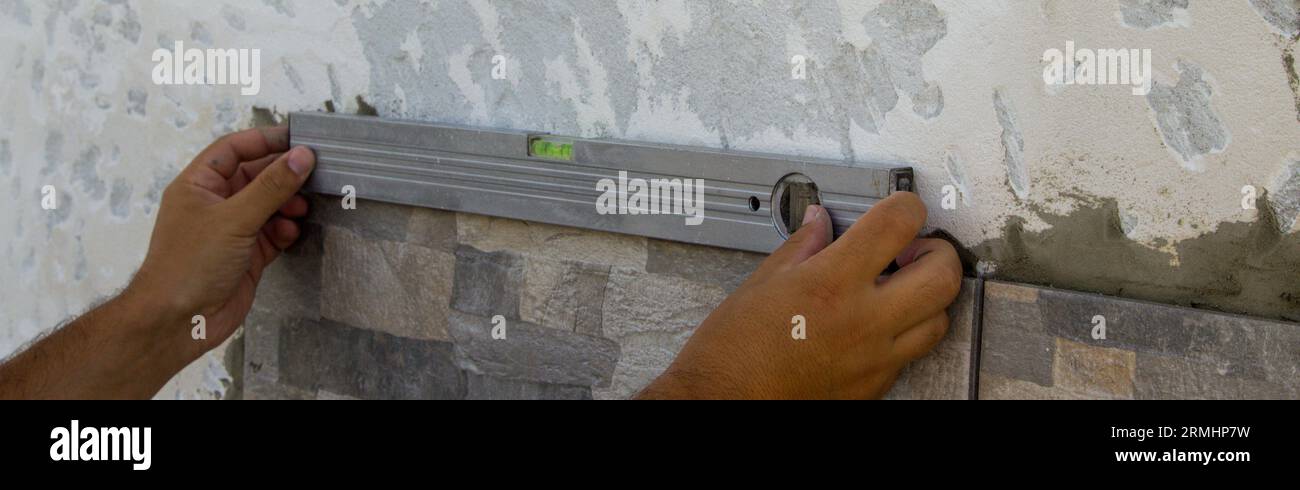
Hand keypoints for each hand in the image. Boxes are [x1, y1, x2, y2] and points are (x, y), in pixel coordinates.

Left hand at [127, 126, 315, 364]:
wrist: (179, 320)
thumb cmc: (188, 265)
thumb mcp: (234, 218)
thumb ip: (272, 186)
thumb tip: (301, 157)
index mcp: (199, 185)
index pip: (233, 149)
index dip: (264, 140)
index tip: (297, 139)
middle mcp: (215, 204)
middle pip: (256, 176)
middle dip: (283, 176)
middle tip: (312, 174)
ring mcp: (231, 230)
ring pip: (268, 205)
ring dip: (288, 204)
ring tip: (301, 208)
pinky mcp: (247, 254)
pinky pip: (273, 233)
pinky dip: (286, 231)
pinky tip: (290, 233)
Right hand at [638, 193, 962, 399]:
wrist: (724, 402)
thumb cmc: (733, 352)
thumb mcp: (762, 283)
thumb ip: (802, 247)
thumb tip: (819, 223)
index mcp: (832, 283)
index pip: (897, 225)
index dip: (907, 205)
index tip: (901, 208)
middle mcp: (863, 320)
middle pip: (943, 275)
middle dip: (937, 252)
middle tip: (912, 249)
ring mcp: (874, 357)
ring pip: (939, 320)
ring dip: (929, 297)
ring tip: (900, 288)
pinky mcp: (873, 385)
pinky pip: (910, 354)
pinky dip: (905, 333)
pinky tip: (878, 324)